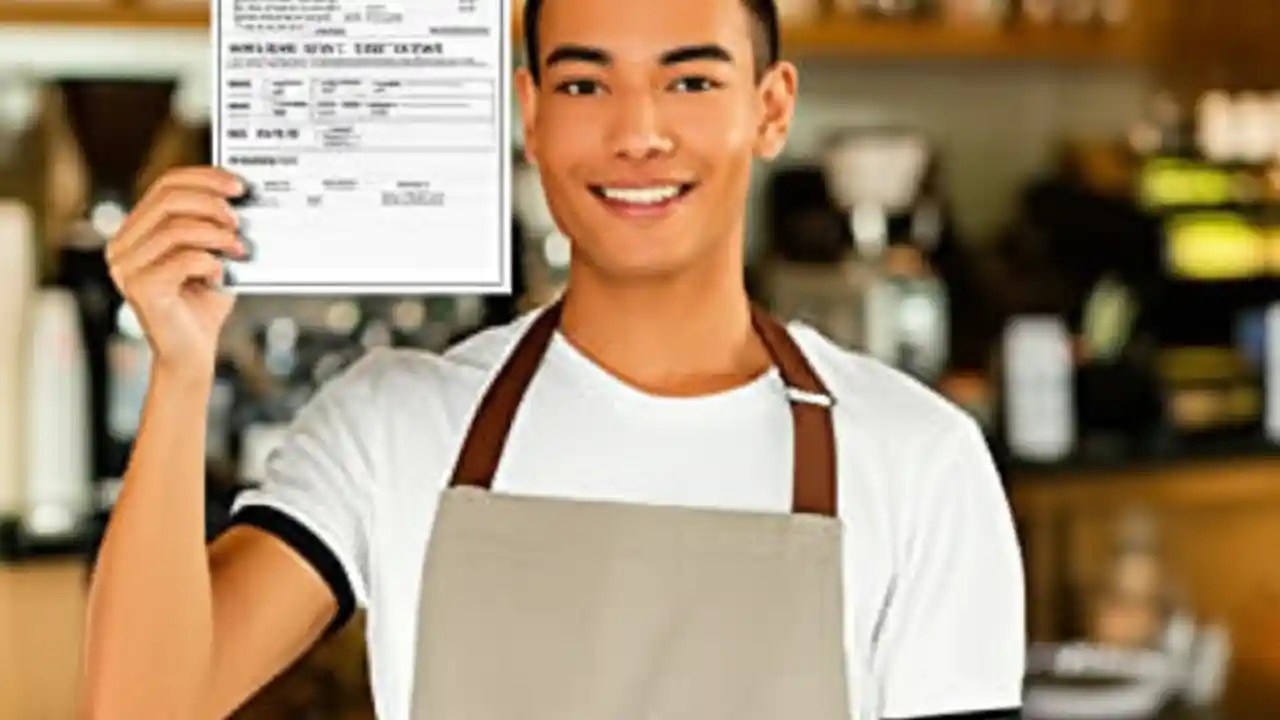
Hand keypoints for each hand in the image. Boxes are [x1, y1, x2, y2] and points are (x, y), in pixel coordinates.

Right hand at [106, 166, 248, 380]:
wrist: (192, 352)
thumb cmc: (202, 303)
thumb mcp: (212, 255)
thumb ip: (216, 226)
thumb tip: (241, 198)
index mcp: (136, 231)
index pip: (165, 185)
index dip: (203, 178)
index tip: (238, 185)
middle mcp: (122, 245)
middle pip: (168, 200)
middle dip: (211, 204)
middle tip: (239, 220)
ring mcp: (126, 267)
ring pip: (176, 229)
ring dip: (217, 235)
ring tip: (239, 248)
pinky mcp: (141, 288)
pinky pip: (183, 259)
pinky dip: (210, 262)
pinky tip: (220, 275)